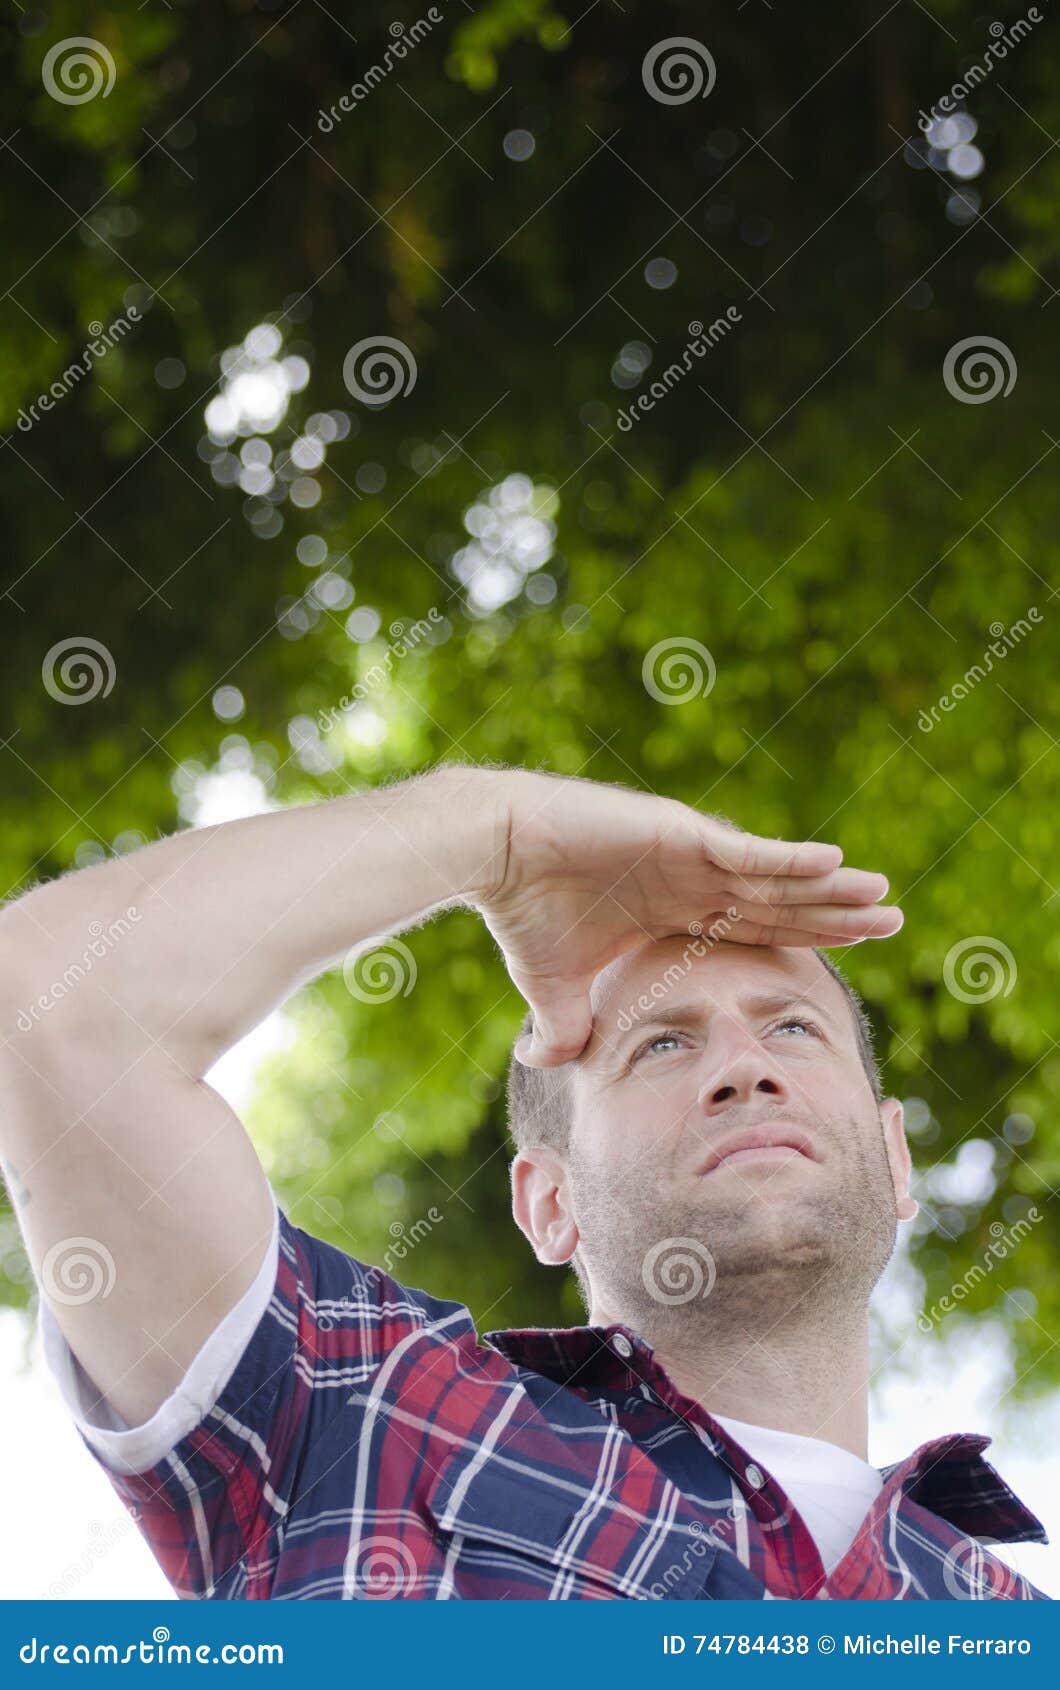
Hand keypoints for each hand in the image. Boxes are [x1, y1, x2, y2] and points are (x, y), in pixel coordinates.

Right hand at [471, 770, 901, 1066]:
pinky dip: (790, 861)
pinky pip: (746, 853)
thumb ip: (565, 1025)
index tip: (853, 949)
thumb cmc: (522, 910)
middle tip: (892, 921)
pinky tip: (835, 865)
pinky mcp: (680, 835)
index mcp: (678, 910)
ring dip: (830, 888)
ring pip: (776, 877)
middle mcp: (694, 879)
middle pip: (782, 902)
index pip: (757, 928)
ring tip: (881, 895)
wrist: (493, 854)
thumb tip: (544, 1064)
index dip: (806, 938)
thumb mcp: (554, 986)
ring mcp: (692, 853)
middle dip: (836, 914)